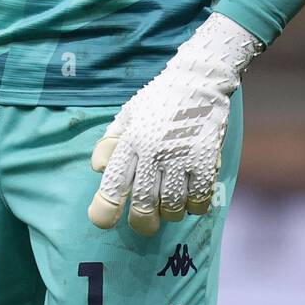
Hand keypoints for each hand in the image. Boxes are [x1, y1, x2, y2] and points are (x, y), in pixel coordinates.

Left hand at [88, 12, 263, 235]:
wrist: (198, 80)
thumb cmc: (159, 100)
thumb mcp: (128, 114)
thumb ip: (110, 142)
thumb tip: (98, 170)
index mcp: (131, 140)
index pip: (113, 183)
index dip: (105, 209)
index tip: (104, 220)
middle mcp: (153, 150)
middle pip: (143, 204)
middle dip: (141, 222)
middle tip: (144, 223)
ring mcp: (181, 156)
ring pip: (172, 206)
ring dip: (169, 213)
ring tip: (169, 205)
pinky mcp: (205, 159)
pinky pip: (200, 199)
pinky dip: (194, 206)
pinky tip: (191, 198)